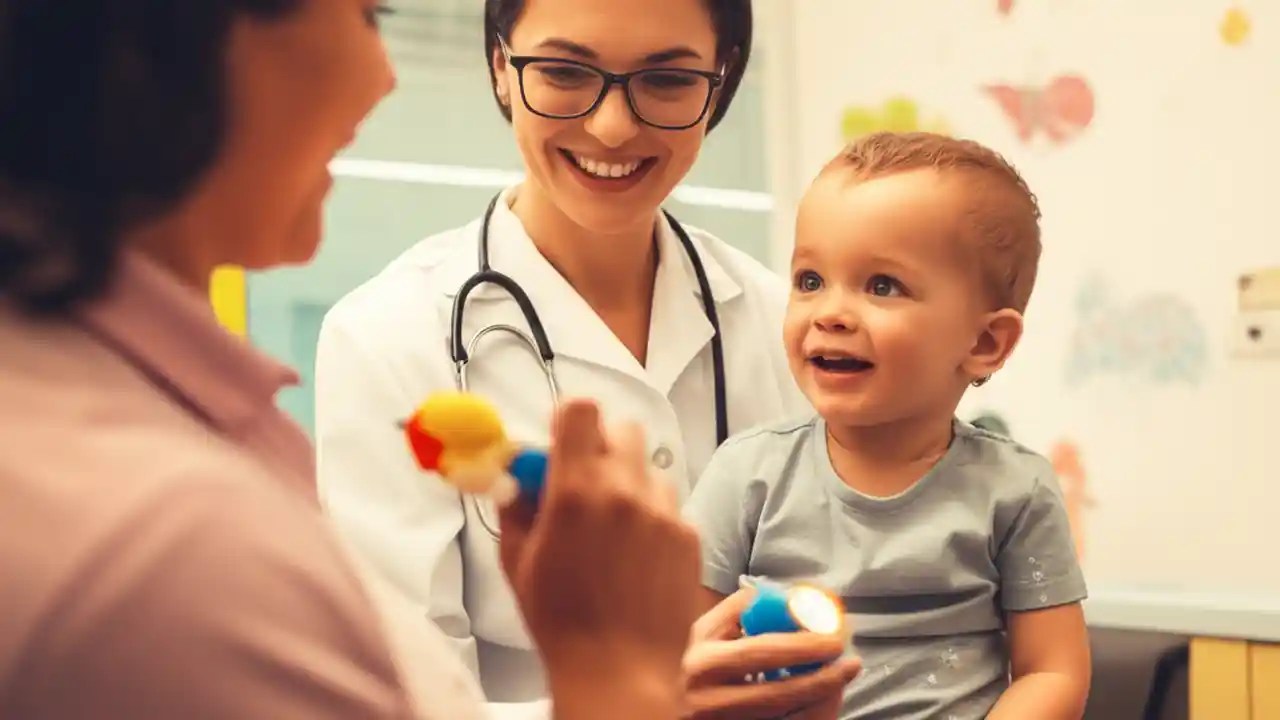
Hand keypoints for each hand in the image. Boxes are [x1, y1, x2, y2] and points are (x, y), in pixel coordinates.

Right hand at [498, 399, 698, 717]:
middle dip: (603, 447)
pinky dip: (654, 519)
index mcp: (575, 490)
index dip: (570, 420)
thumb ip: (517, 506)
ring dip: (631, 484)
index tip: (562, 441)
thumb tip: (517, 473)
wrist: (619, 671)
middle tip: (588, 481)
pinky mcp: (689, 535)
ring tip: (616, 528)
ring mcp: (663, 512)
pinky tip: (639, 557)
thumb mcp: (518, 561)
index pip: (581, 411)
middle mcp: (624, 491)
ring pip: (650, 469)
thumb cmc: (560, 621)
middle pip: (623, 429)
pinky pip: (670, 506)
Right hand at [682, 589, 860, 719]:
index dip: (800, 645)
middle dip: (819, 678)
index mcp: (704, 662)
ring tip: (843, 678)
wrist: (675, 706)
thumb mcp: (706, 632)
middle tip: (850, 662)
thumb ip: (738, 609)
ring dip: (820, 700)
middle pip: (776, 694)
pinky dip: (809, 714)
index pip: (759, 652)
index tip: (832, 636)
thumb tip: (786, 596)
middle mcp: (709, 700)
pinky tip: (825, 699)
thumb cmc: (698, 662)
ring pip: (783, 718)